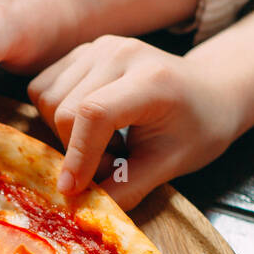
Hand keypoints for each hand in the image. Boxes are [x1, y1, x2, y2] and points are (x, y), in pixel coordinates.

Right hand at [29, 36, 243, 207]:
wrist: (210, 92)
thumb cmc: (196, 129)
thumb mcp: (168, 166)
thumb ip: (126, 188)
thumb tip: (82, 207)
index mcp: (151, 78)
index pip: (94, 114)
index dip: (77, 156)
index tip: (73, 190)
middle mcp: (120, 52)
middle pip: (63, 110)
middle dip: (76, 150)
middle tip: (110, 163)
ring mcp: (99, 46)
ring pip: (46, 98)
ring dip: (64, 133)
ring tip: (103, 141)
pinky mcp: (82, 51)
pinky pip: (43, 87)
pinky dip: (56, 114)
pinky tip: (89, 123)